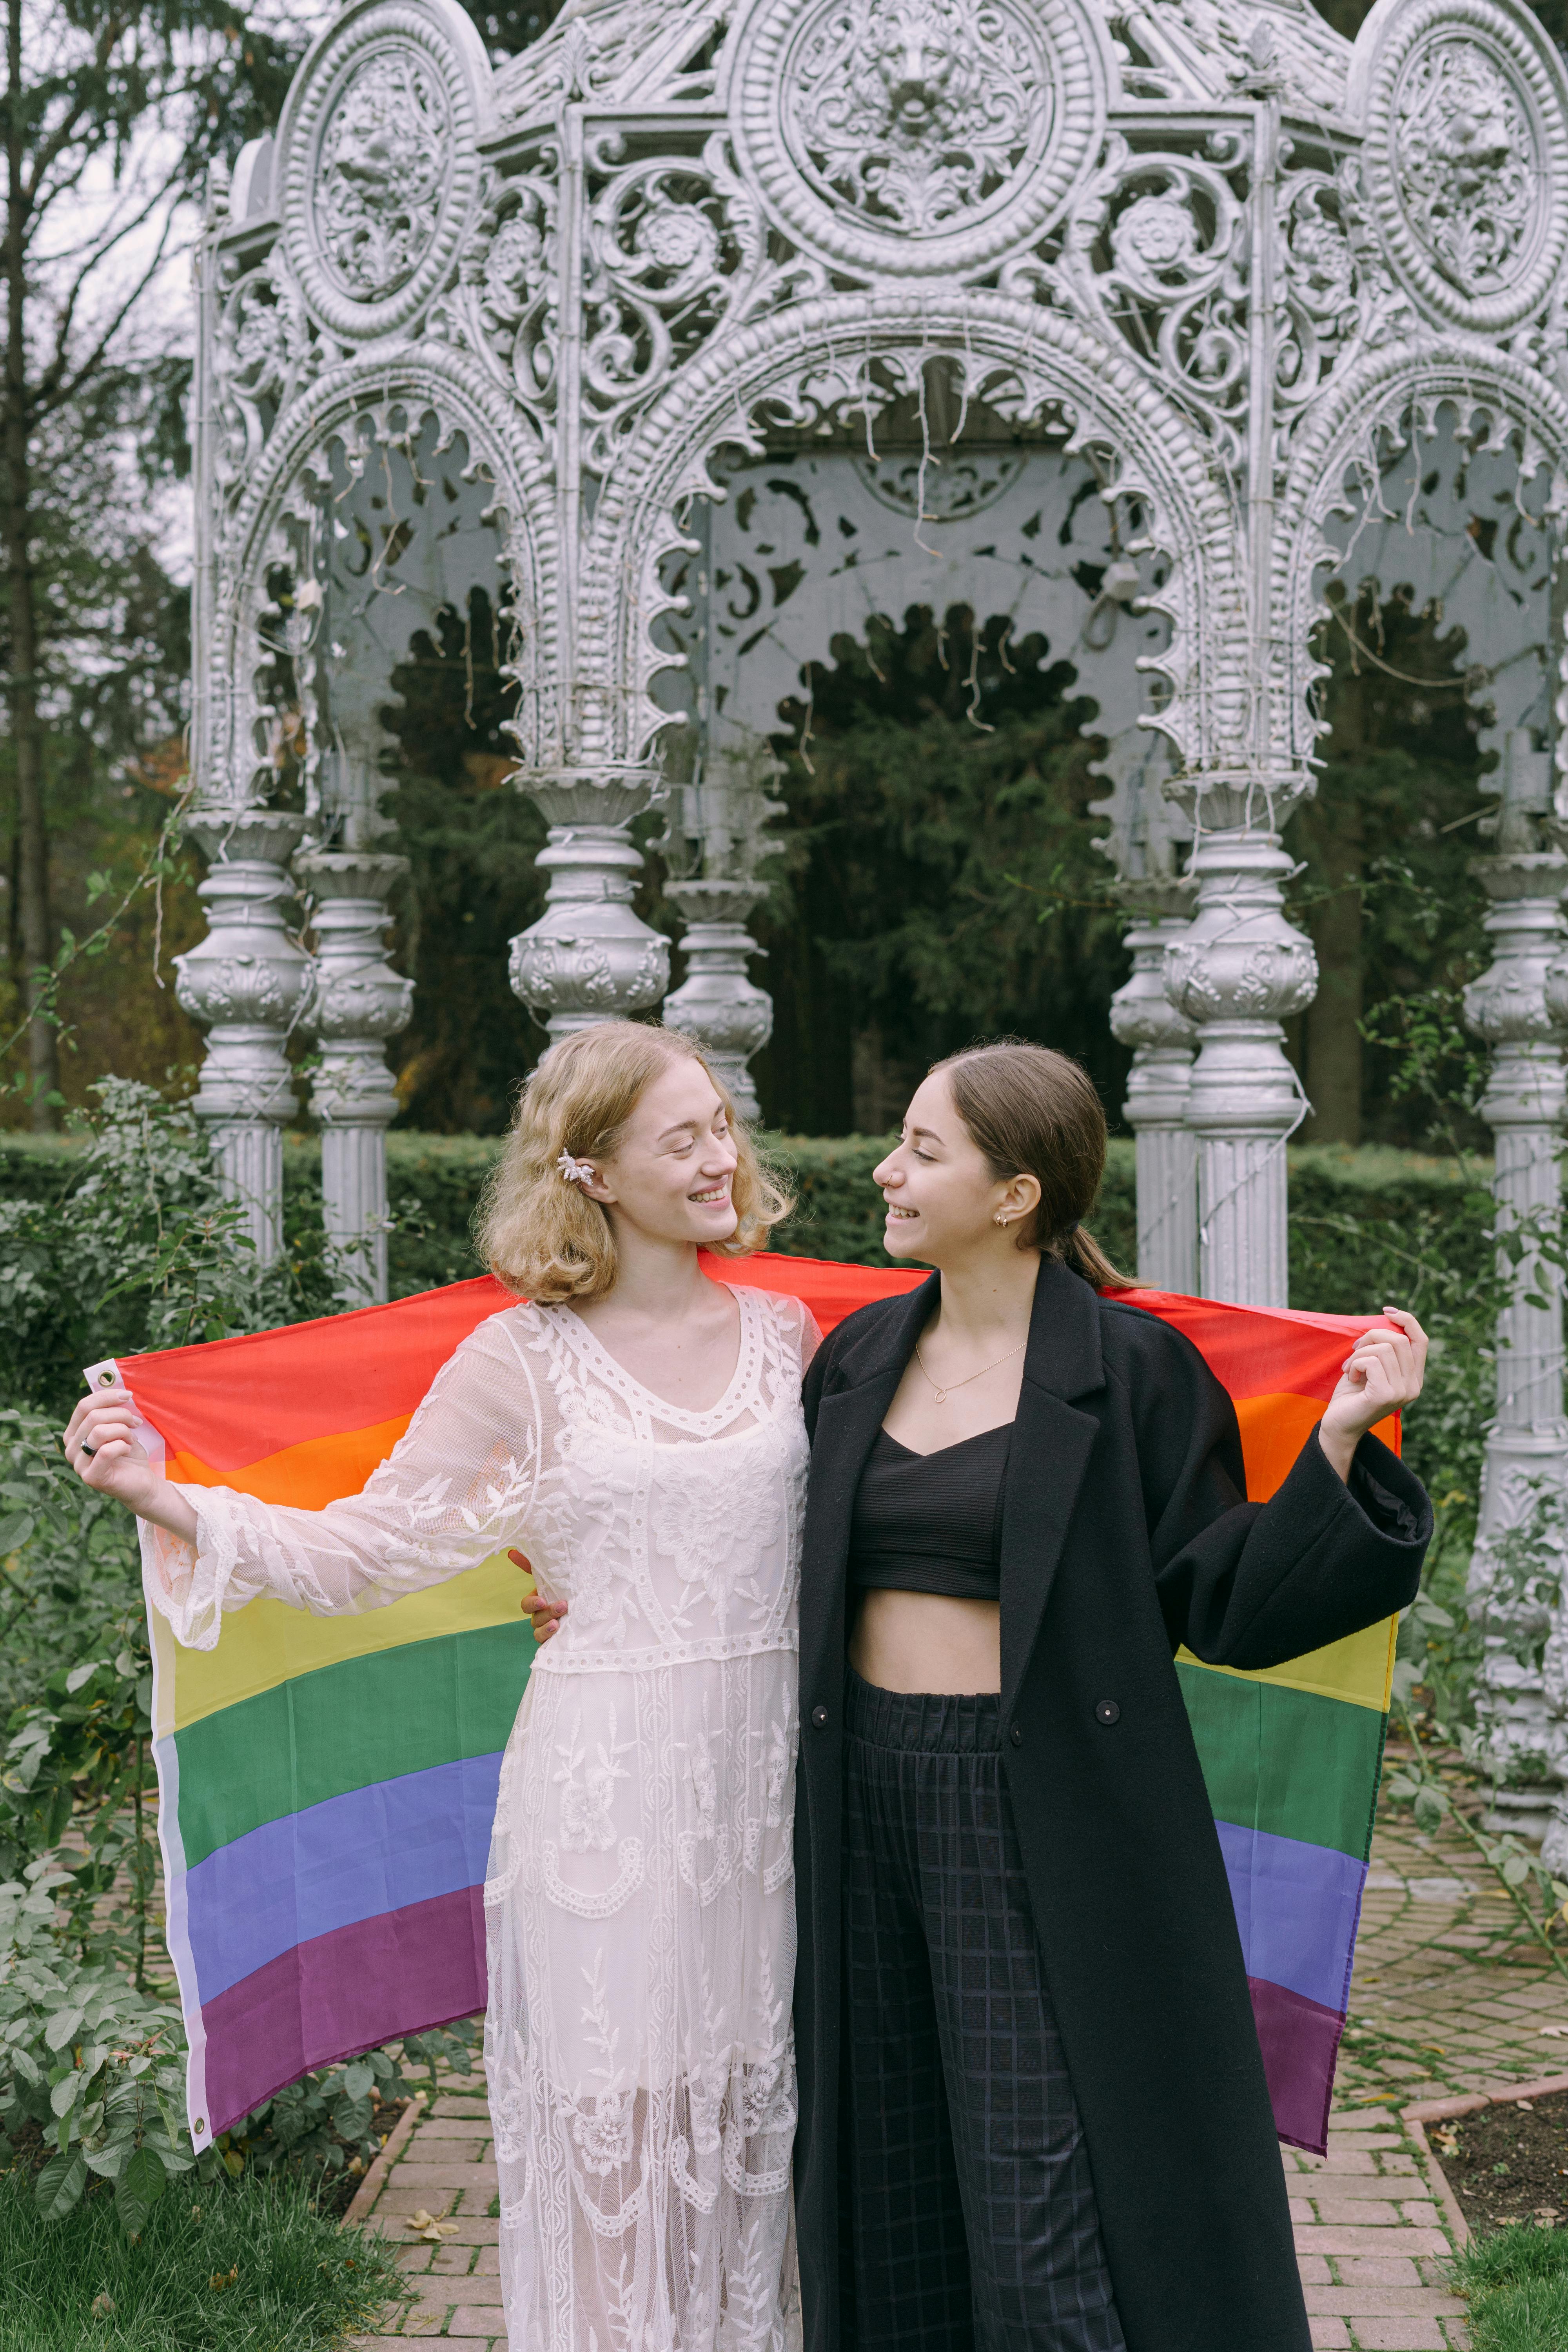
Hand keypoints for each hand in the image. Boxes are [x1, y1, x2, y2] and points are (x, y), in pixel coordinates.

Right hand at [63, 1385, 164, 1516]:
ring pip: (99, 1431)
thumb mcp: (119, 1426)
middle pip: (93, 1417)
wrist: (141, 1482)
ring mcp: (78, 1464)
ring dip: (123, 1431)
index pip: (83, 1406)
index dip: (106, 1396)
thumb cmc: (128, 1452)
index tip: (128, 1396)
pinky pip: (107, 1450)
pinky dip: (123, 1446)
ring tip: (131, 1439)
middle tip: (136, 1423)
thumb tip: (115, 1386)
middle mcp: (70, 1448)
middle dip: (121, 1415)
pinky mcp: (91, 1477)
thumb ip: (111, 1410)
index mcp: (73, 1433)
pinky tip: (128, 1450)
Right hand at [509, 1549, 565, 1644]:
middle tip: (563, 1606)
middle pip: (535, 1619)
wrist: (590, 1604)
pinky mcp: (556, 1641)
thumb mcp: (555, 1575)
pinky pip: (548, 1645)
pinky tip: (560, 1635)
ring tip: (558, 1624)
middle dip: (547, 1613)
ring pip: (539, 1633)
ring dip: (546, 1629)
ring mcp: (548, 1630)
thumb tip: (512, 1552)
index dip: (532, 1604)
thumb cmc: (568, 1589)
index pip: (526, 1606)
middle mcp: (541, 1616)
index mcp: (538, 1601)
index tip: (542, 1600)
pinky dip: (551, 1640)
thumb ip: (533, 1565)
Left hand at [1317, 1307, 1427, 1482]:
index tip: (1386, 1311)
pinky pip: (1371, 1361)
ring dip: (1359, 1353)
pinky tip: (1351, 1378)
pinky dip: (1355, 1363)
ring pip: (1383, 1348)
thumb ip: (1384, 1348)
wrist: (1339, 1424)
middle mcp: (1414, 1386)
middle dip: (1372, 1337)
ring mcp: (1403, 1392)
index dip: (1407, 1320)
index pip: (1421, 1340)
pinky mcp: (1386, 1395)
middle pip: (1399, 1339)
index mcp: (1414, 1378)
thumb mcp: (1372, 1366)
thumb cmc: (1352, 1393)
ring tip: (1350, 1368)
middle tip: (1354, 1351)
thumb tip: (1387, 1319)